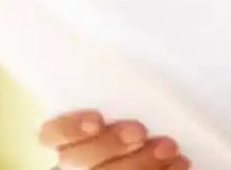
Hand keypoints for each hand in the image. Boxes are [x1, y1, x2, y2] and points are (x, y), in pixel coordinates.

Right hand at [38, 110, 188, 169]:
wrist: (160, 149)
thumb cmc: (143, 119)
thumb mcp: (125, 102)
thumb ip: (119, 97)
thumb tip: (135, 71)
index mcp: (71, 139)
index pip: (51, 134)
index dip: (69, 128)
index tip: (96, 118)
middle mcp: (77, 164)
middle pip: (76, 160)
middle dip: (110, 145)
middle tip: (140, 130)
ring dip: (140, 163)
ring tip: (169, 147)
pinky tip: (179, 164)